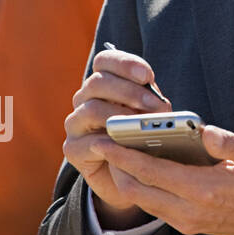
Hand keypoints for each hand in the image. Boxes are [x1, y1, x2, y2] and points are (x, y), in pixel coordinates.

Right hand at [63, 49, 170, 227]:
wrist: (131, 174)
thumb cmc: (144, 136)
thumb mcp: (151, 113)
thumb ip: (153, 103)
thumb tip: (161, 107)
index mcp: (104, 82)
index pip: (105, 60)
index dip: (125, 63)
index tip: (147, 75)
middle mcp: (85, 98)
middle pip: (98, 82)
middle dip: (130, 92)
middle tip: (155, 106)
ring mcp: (76, 123)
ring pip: (91, 109)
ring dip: (121, 116)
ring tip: (142, 126)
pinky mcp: (73, 148)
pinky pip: (87, 141)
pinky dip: (108, 143)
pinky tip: (124, 145)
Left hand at [91, 126, 233, 234]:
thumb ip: (233, 142)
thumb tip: (205, 131)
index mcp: (206, 189)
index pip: (153, 172)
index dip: (125, 156)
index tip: (106, 140)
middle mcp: (190, 210)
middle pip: (138, 190)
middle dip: (117, 167)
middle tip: (106, 143)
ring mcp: (188, 221)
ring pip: (143, 202)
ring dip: (126, 180)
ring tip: (119, 155)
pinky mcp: (189, 226)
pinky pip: (155, 208)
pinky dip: (141, 190)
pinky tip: (140, 172)